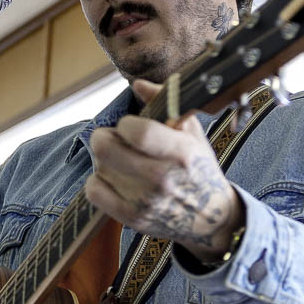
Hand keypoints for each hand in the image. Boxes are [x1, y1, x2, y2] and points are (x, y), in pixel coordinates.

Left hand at [85, 79, 241, 263]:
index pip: (137, 131)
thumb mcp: (192, 132)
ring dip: (105, 160)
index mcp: (180, 152)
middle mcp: (161, 178)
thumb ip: (166, 102)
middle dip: (105, 137)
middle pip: (105, 148)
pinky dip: (98, 181)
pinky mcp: (132, 218)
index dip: (125, 123)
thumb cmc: (198, 168)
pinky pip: (93, 191)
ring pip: (99, 167)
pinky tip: (113, 178)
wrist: (210, 217)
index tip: (130, 125)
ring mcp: (145, 201)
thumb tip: (137, 84)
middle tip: (115, 139)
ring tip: (122, 161)